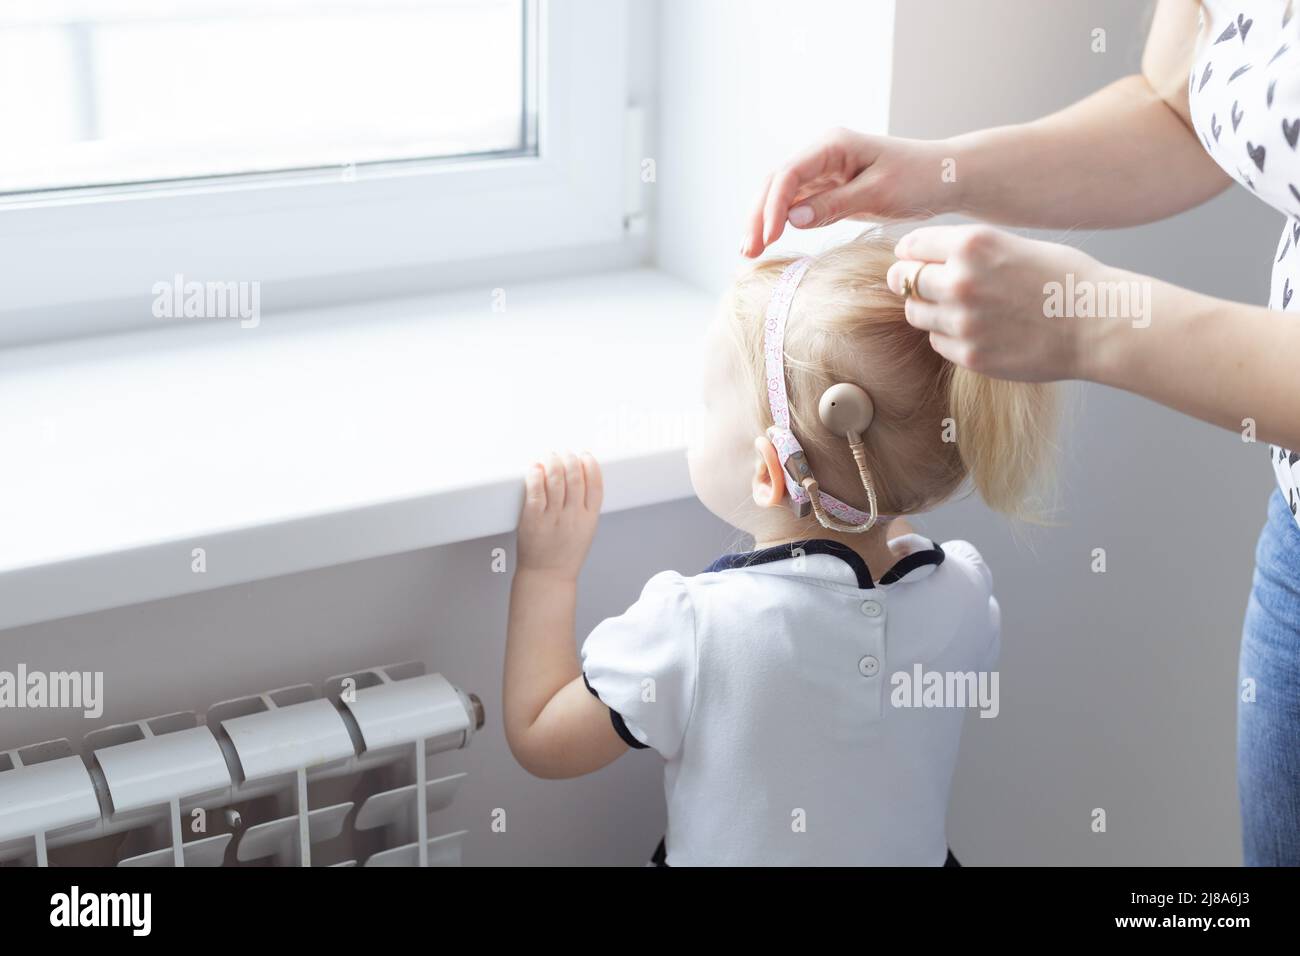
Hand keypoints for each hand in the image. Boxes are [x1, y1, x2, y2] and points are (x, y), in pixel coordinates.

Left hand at [517, 451, 602, 579]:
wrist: (547, 575)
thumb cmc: (565, 554)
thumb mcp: (586, 531)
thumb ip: (585, 508)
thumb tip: (582, 479)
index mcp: (589, 519)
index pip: (595, 485)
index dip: (591, 466)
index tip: (585, 455)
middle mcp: (573, 516)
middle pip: (576, 478)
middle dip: (570, 460)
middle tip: (565, 453)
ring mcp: (553, 517)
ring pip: (556, 481)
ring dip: (553, 462)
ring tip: (550, 456)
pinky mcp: (533, 519)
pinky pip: (536, 491)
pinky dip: (536, 475)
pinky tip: (536, 467)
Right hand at [743, 128, 959, 257]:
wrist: (943, 177)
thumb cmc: (919, 179)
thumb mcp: (879, 193)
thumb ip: (834, 205)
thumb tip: (790, 218)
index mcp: (833, 144)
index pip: (789, 174)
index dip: (773, 206)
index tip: (769, 238)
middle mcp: (822, 153)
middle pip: (775, 183)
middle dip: (758, 217)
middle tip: (747, 252)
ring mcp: (822, 171)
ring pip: (780, 194)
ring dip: (763, 222)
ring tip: (749, 253)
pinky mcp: (828, 189)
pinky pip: (795, 205)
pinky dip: (780, 223)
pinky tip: (768, 243)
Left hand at [887, 224, 1105, 381]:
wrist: (1099, 324)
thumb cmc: (1063, 279)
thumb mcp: (1014, 244)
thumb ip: (968, 249)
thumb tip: (924, 255)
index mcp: (973, 245)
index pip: (912, 246)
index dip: (910, 253)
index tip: (912, 259)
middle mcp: (961, 282)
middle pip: (904, 281)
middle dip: (909, 281)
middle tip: (920, 284)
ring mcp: (963, 322)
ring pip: (916, 314)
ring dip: (928, 309)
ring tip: (956, 307)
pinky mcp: (971, 355)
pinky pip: (938, 342)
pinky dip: (948, 336)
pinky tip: (976, 330)